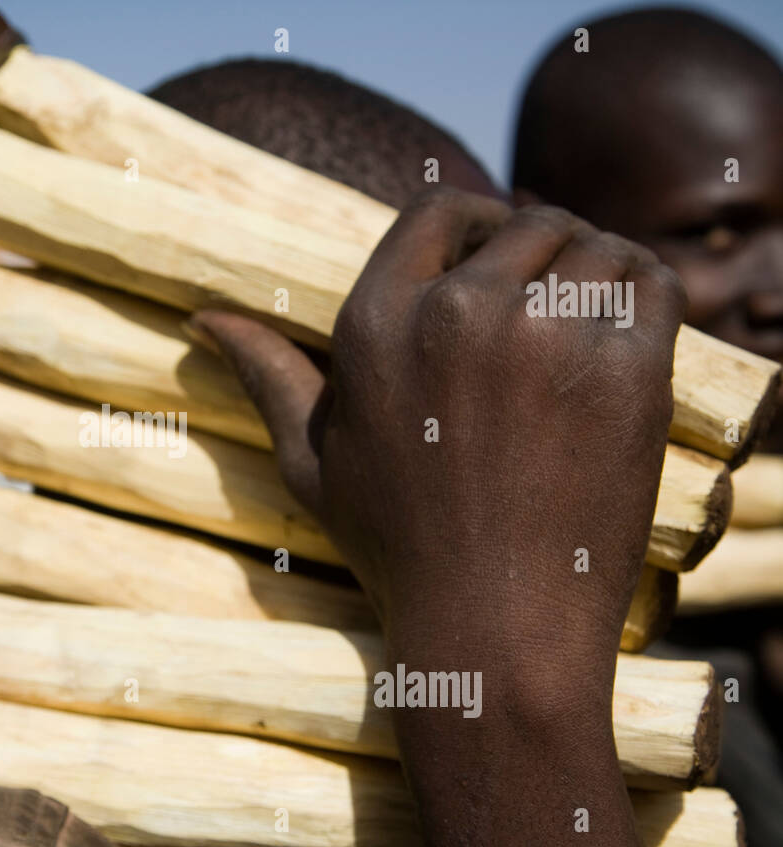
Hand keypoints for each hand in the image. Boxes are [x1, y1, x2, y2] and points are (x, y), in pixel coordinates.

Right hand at [191, 188, 686, 846]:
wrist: (494, 628)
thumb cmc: (397, 547)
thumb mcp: (312, 460)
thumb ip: (268, 374)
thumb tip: (206, 319)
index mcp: (378, 323)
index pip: (441, 207)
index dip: (478, 222)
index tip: (497, 261)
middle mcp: (457, 312)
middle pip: (529, 222)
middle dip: (546, 252)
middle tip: (553, 310)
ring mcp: (544, 337)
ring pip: (594, 247)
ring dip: (598, 276)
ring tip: (588, 334)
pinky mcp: (621, 369)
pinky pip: (651, 283)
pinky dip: (649, 301)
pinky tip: (626, 349)